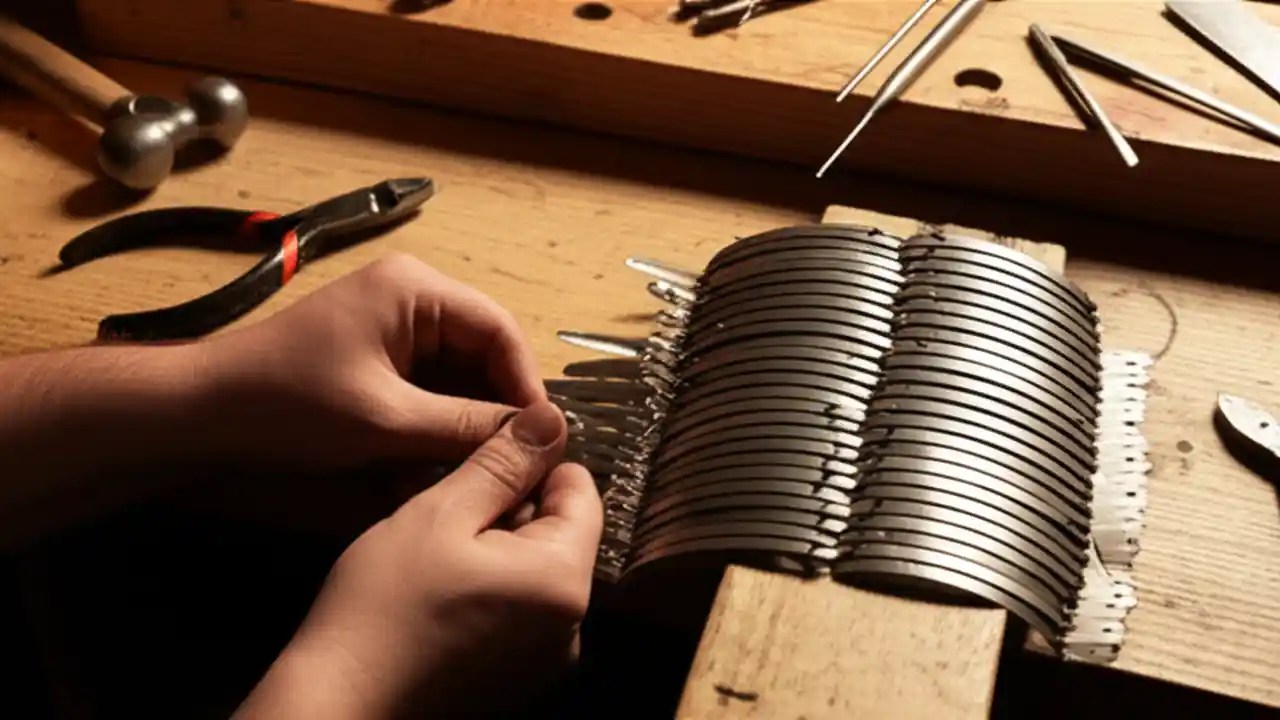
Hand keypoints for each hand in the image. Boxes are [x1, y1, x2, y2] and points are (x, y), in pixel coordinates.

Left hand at [199, 254, 545, 469]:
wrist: (203, 414)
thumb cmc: (288, 402)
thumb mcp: (385, 420)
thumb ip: (464, 427)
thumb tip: (539, 436)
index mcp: (416, 289)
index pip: (500, 330)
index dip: (526, 385)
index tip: (543, 438)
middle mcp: (413, 299)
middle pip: (484, 353)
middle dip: (499, 407)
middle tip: (521, 461)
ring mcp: (395, 329)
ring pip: (461, 377)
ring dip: (470, 422)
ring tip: (485, 468)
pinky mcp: (380, 361)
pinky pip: (431, 390)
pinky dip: (440, 427)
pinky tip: (445, 464)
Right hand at [235, 401, 602, 718]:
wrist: (340, 706)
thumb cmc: (384, 606)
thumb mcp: (441, 512)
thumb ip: (504, 463)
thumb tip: (553, 417)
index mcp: (565, 580)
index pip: (581, 490)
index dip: (530, 465)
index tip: (475, 467)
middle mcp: (573, 626)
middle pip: (559, 533)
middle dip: (509, 509)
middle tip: (443, 510)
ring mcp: (546, 659)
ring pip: (535, 570)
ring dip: (494, 548)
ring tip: (433, 552)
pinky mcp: (516, 680)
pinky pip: (518, 611)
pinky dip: (487, 589)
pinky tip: (437, 591)